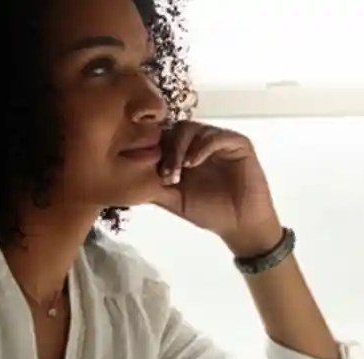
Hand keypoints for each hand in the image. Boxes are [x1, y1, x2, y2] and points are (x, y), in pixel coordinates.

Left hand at [151, 121, 283, 255]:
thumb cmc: (209, 213)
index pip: (162, 137)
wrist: (241, 226)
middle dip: (165, 149)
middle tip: (165, 173)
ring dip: (181, 148)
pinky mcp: (238, 143)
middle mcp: (199, 143)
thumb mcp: (173, 200)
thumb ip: (152, 185)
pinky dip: (202, 147)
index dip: (151, 148)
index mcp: (184, 153)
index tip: (145, 169)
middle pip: (173, 129)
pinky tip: (194, 163)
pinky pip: (216, 136)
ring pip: (192, 128)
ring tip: (179, 171)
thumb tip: (123, 176)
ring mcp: (218, 141)